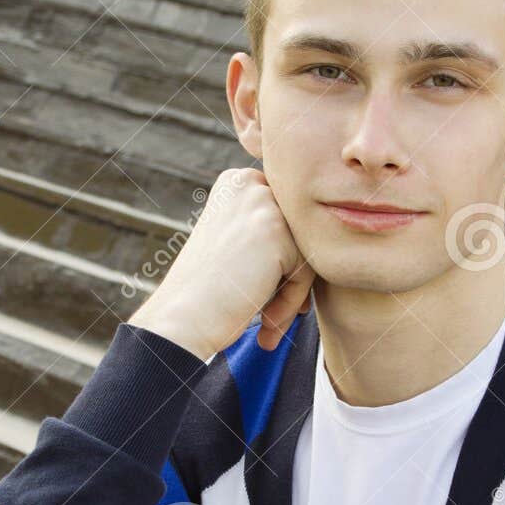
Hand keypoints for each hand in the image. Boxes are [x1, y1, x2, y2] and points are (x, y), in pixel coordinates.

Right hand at [129, 168, 314, 359]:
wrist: (182, 319)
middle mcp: (249, 182)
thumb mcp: (237, 245)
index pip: (290, 221)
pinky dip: (291, 301)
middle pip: (301, 235)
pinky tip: (265, 320)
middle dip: (291, 279)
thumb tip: (323, 236)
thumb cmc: (208, 293)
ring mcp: (262, 203)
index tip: (267, 295)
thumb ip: (273, 231)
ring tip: (268, 322)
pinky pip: (306, 271)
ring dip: (293, 294)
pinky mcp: (274, 230)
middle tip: (271, 316)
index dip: (284, 263)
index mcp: (238, 182)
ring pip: (308, 253)